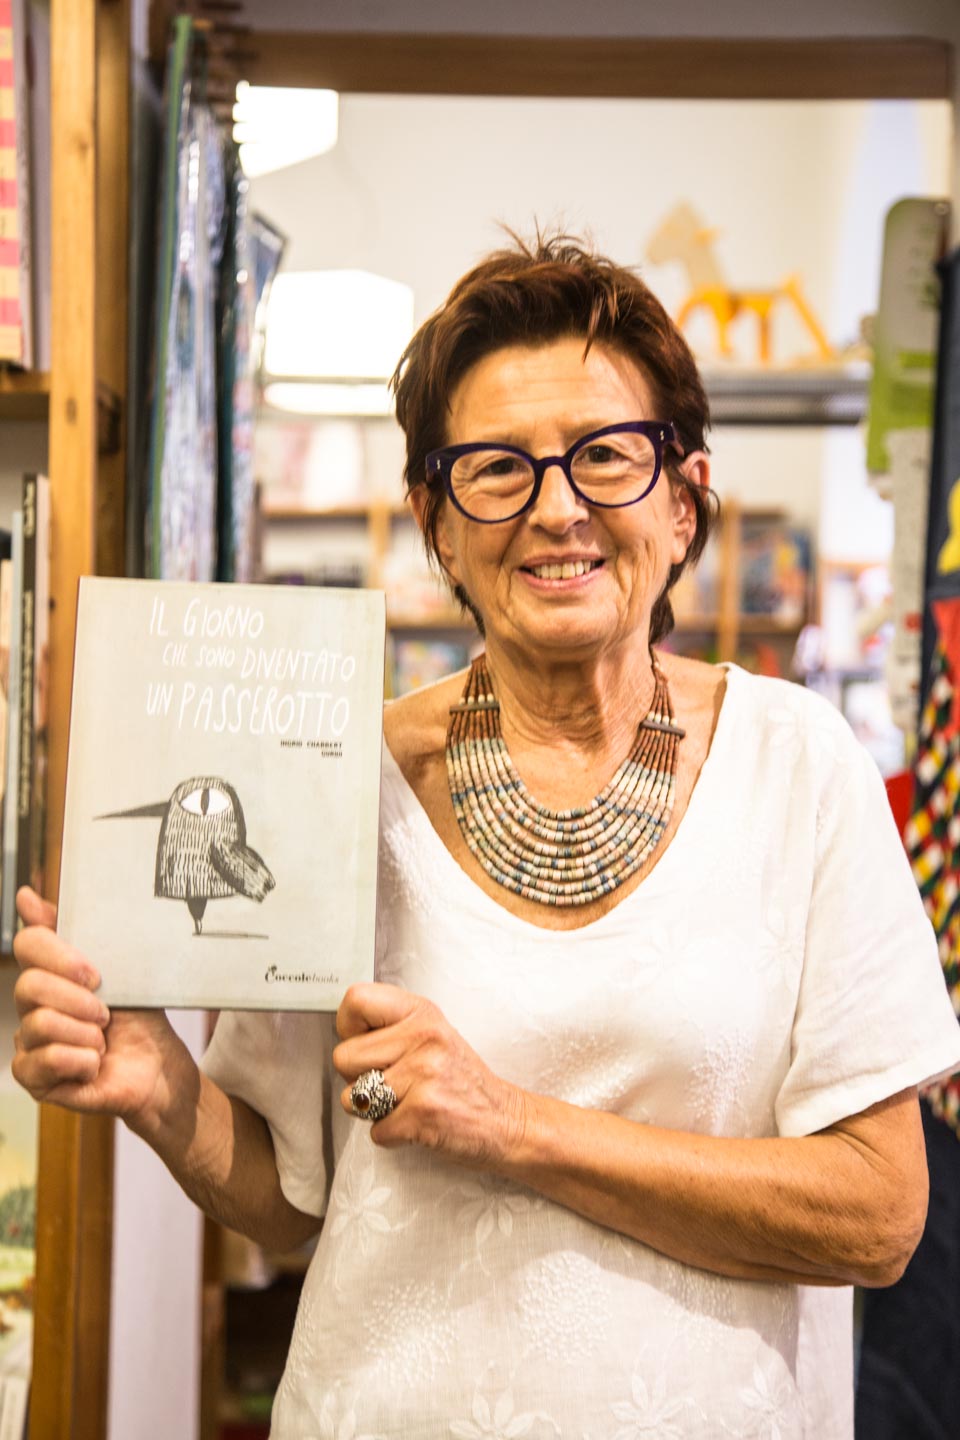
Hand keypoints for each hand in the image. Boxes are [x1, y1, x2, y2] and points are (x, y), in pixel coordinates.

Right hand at [12, 887, 192, 1135]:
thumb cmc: (138, 1016)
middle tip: (105, 1014)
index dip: (61, 956)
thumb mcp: (117, 967)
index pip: (29, 944)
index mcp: (49, 972)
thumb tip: (25, 896)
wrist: (158, 1066)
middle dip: (79, 1000)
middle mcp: (31, 1005)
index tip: (96, 974)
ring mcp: (28, 1041)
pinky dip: (82, 1061)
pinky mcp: (33, 1078)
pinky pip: (46, 1060)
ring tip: (102, 1043)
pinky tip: (93, 1065)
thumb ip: (78, 932)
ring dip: (86, 1034)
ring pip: (39, 1023)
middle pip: (30, 985)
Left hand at [333, 983, 525, 1167]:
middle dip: (358, 1079)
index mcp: (422, 1012)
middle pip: (343, 1057)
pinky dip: (392, 1136)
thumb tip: (344, 1033)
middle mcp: (424, 1037)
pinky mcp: (423, 1113)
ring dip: (373, 1111)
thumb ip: (392, 1028)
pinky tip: (417, 1125)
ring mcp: (424, 1074)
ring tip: (407, 1104)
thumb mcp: (434, 1035)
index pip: (355, 1000)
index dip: (349, 1029)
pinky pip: (375, 1130)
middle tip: (394, 1083)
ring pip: (353, 1098)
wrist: (506, 1121)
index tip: (366, 1043)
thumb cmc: (462, 1081)